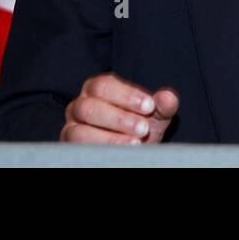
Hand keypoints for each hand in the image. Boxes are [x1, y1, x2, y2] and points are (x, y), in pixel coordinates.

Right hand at [60, 72, 178, 143]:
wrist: (132, 150)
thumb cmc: (140, 127)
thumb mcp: (154, 116)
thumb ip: (162, 105)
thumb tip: (168, 97)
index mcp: (97, 90)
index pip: (104, 85)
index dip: (126, 95)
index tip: (149, 106)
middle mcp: (80, 106)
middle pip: (89, 107)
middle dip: (119, 118)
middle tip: (143, 128)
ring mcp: (71, 129)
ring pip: (79, 132)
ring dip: (109, 139)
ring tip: (135, 144)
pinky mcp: (70, 149)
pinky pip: (78, 151)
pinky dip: (100, 152)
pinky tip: (122, 154)